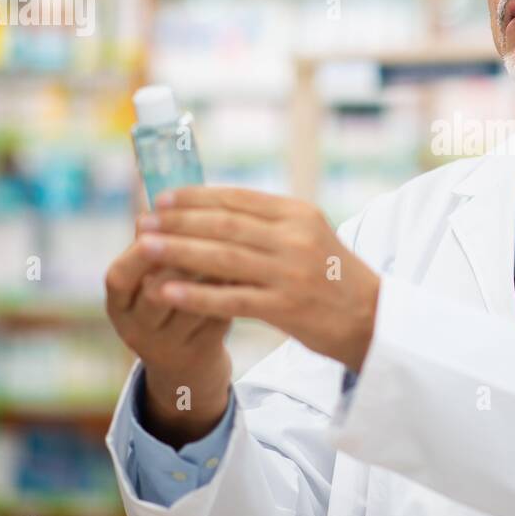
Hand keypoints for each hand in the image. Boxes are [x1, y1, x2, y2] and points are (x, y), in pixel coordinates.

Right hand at [104, 216, 232, 446]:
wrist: (185, 354)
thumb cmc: (172, 293)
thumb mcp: (155, 270)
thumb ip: (164, 239)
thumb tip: (171, 190)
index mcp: (119, 299)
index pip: (121, 275)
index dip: (141, 252)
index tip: (161, 224)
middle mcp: (135, 325)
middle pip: (157, 292)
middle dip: (186, 259)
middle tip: (214, 233)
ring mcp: (166, 344)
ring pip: (191, 305)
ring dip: (214, 272)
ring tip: (239, 245)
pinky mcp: (198, 352)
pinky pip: (217, 316)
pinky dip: (232, 290)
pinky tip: (252, 270)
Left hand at [136, 186, 380, 372]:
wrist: (370, 318)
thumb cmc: (332, 276)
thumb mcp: (308, 236)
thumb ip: (269, 223)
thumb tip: (213, 210)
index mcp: (298, 214)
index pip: (238, 199)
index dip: (196, 197)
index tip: (163, 198)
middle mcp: (295, 238)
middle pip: (225, 225)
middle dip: (179, 221)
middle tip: (144, 221)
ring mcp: (291, 273)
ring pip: (223, 258)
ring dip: (179, 252)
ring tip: (146, 248)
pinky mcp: (286, 307)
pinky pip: (231, 299)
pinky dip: (196, 294)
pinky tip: (168, 290)